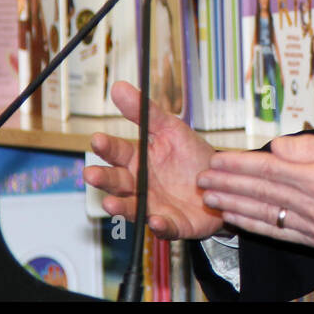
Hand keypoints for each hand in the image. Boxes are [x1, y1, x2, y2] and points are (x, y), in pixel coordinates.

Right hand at [85, 80, 224, 240]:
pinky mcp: (173, 223)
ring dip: (120, 206)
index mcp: (138, 160)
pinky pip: (164, 227)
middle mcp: (141, 185)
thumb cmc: (191, 156)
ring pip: (132, 207)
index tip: (97, 140)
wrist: (222, 180)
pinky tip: (154, 219)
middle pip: (117, 182)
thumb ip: (144, 112)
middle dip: (104, 180)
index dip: (106, 147)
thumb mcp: (171, 128)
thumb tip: (119, 87)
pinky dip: (159, 225)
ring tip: (110, 203)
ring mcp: (154, 205)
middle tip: (91, 174)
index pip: (117, 152)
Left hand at [196, 134, 313, 251]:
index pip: (270, 170)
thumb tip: (276, 147)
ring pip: (266, 214)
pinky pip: (279, 233)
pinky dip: (254, 226)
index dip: (240, 165)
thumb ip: (313, 147)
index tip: (219, 159)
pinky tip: (237, 220)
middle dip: (229, 184)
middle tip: (203, 177)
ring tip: (210, 198)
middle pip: (262, 192)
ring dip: (234, 205)